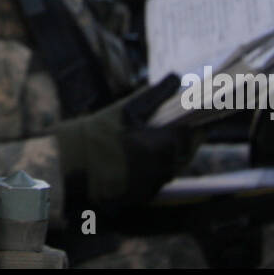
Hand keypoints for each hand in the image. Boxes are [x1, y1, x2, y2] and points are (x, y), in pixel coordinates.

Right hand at [54, 74, 197, 208]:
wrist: (73, 162)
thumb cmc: (99, 131)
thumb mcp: (127, 108)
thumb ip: (156, 94)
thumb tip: (177, 78)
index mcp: (161, 145)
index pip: (192, 134)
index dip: (198, 124)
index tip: (201, 116)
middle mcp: (161, 169)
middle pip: (187, 153)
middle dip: (189, 139)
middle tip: (187, 126)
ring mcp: (153, 185)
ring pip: (175, 168)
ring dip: (176, 154)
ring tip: (168, 139)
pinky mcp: (143, 196)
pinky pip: (161, 180)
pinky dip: (160, 169)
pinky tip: (149, 157)